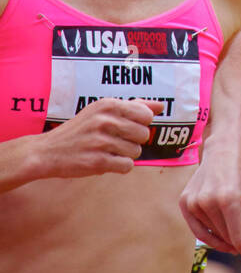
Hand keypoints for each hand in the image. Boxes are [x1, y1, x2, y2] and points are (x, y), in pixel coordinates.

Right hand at [39, 98, 164, 177]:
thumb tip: (160, 107)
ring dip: (125, 155)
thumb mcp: (101, 111)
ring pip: (136, 152)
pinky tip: (105, 162)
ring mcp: (102, 141)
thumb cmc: (79, 131)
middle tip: (114, 142)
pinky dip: (119, 167)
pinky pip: (127, 166)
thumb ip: (133, 107)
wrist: (47, 151)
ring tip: (107, 151)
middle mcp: (105, 120)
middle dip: (133, 141)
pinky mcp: (98, 161)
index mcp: (108, 105)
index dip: (139, 124)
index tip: (125, 128)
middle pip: (144, 134)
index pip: (146, 115)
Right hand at [179, 129, 240, 269]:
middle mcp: (207, 202)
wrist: (224, 145)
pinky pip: (198, 230)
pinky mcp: (184, 202)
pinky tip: (223, 234)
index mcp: (229, 200)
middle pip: (227, 239)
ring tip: (240, 226)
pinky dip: (211, 236)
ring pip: (213, 236)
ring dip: (228, 238)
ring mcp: (193, 202)